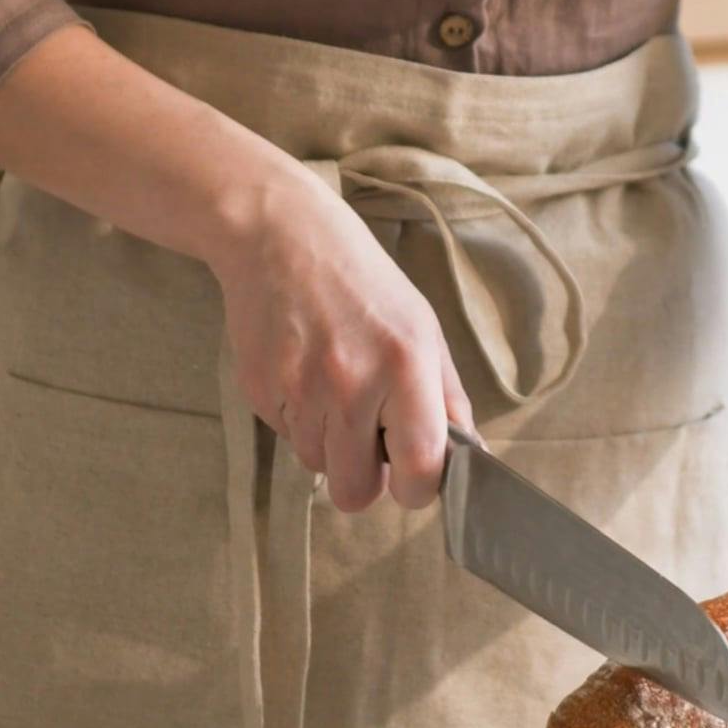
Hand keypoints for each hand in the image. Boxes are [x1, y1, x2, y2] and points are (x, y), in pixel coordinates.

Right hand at [207, 162, 474, 515]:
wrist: (282, 236)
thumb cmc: (363, 281)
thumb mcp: (423, 327)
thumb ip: (448, 398)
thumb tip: (468, 458)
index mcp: (406, 367)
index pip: (419, 471)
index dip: (417, 488)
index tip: (411, 476)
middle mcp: (352, 384)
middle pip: (354, 492)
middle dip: (363, 478)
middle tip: (367, 440)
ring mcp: (299, 389)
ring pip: (317, 465)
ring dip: (329, 442)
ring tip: (332, 388)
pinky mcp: (259, 390)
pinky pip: (286, 437)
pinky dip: (297, 418)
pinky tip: (302, 371)